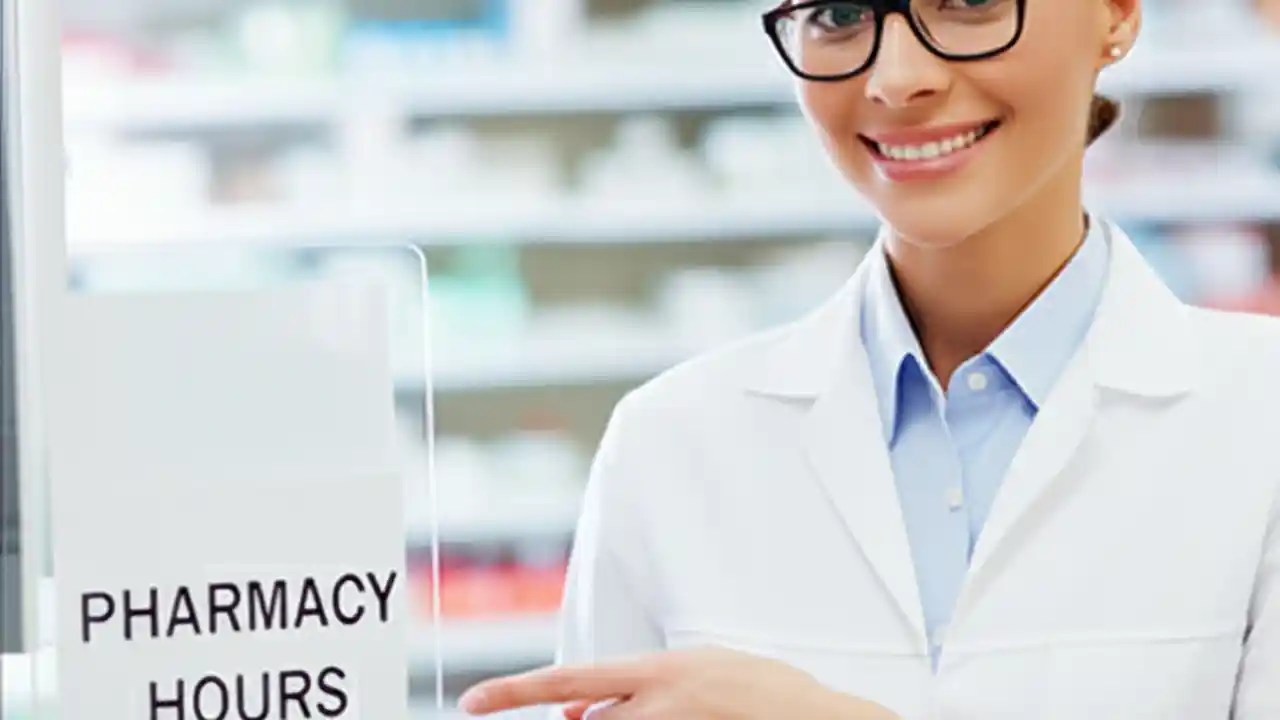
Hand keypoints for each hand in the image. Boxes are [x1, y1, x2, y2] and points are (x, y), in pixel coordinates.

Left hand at [458, 646, 900, 718]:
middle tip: (618, 717)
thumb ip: (636, 687)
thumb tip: (576, 713)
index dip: (514, 691)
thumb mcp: (696, 668)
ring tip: (657, 716)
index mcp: (657, 670)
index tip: (471, 702)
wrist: (818, 717)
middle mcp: (658, 703)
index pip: (567, 680)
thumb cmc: (760, 689)